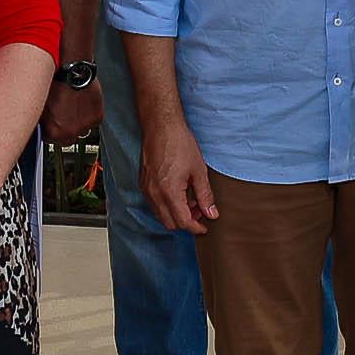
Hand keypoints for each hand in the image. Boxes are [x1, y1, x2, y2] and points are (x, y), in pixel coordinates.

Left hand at [44, 73, 100, 145]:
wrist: (73, 71)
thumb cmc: (56, 83)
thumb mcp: (40, 104)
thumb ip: (41, 120)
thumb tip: (41, 124)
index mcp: (54, 132)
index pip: (50, 140)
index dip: (50, 130)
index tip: (51, 124)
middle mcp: (71, 133)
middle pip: (67, 140)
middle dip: (64, 129)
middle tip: (62, 116)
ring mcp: (85, 126)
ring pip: (81, 130)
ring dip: (77, 122)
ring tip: (72, 106)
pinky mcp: (97, 118)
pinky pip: (92, 121)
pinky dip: (88, 114)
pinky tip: (81, 102)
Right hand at [138, 111, 219, 237]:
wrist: (161, 126)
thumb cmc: (179, 143)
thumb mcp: (199, 171)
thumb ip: (205, 195)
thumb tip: (211, 213)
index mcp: (169, 192)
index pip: (182, 222)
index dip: (196, 228)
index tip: (205, 227)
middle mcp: (154, 194)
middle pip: (170, 223)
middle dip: (186, 222)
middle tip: (200, 211)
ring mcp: (146, 189)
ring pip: (161, 215)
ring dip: (176, 214)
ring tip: (191, 200)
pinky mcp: (143, 184)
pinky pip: (154, 204)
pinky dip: (167, 205)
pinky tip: (179, 193)